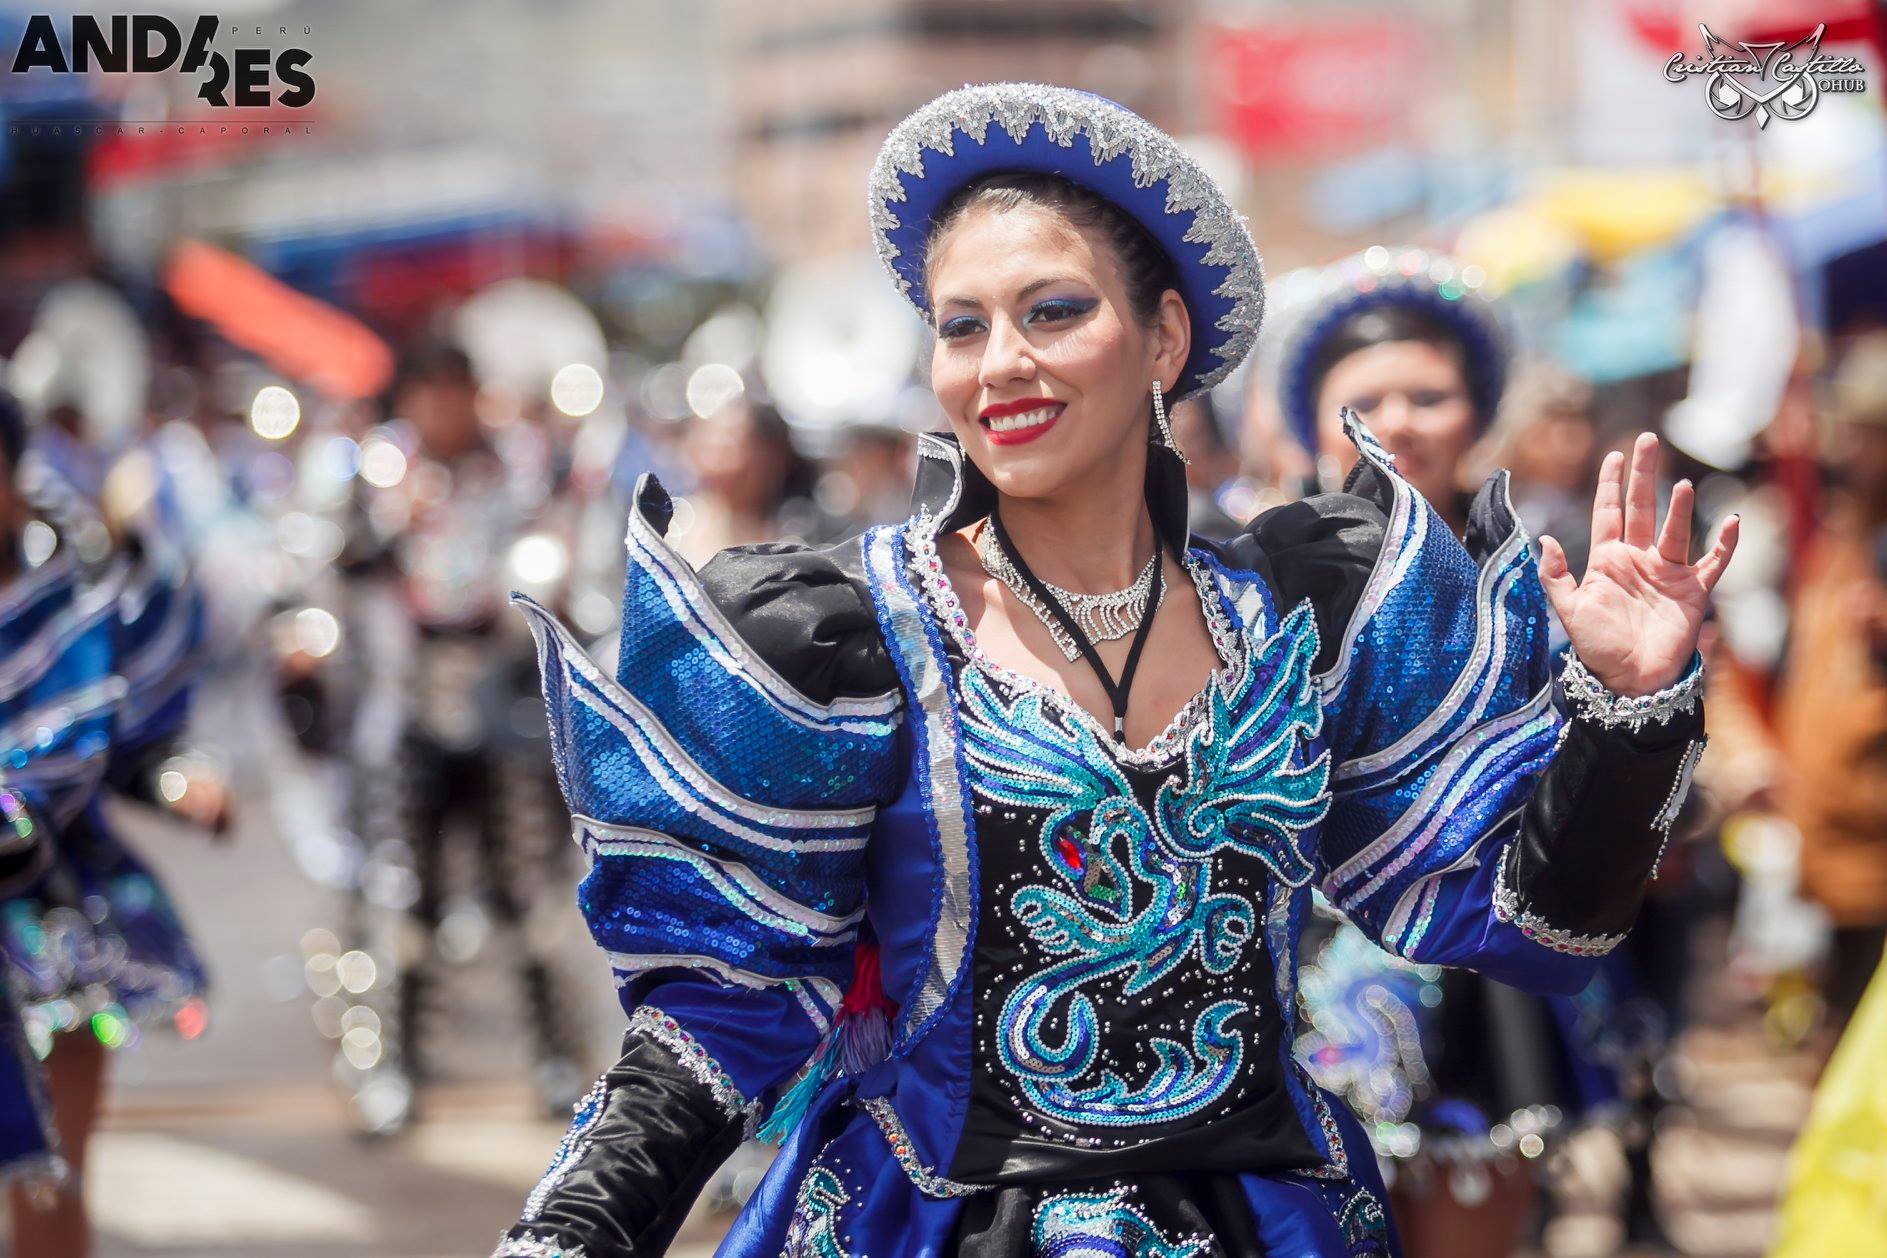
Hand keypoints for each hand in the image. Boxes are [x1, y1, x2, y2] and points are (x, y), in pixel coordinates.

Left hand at [1538, 433, 1738, 696]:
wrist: (1630, 681)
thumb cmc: (1596, 647)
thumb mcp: (1568, 610)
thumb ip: (1556, 576)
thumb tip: (1543, 540)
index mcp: (1607, 560)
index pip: (1608, 512)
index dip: (1610, 484)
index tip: (1613, 455)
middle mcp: (1638, 560)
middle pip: (1641, 509)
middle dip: (1643, 476)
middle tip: (1645, 441)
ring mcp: (1667, 573)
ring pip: (1675, 530)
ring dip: (1679, 509)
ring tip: (1681, 485)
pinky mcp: (1693, 591)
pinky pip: (1713, 561)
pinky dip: (1725, 543)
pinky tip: (1732, 522)